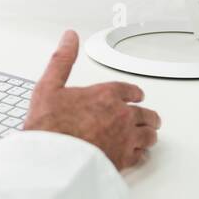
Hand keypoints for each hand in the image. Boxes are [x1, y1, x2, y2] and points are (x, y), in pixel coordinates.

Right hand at [22, 30, 159, 170]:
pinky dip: (142, 153)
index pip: (129, 90)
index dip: (135, 93)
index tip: (137, 96)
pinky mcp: (123, 160)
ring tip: (149, 135)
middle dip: (148, 115)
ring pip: (148, 135)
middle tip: (150, 117)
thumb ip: (62, 60)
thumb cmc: (49, 126)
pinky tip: (139, 154)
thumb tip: (70, 37)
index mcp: (105, 95)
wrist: (54, 161)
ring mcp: (125, 139)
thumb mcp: (49, 86)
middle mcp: (120, 116)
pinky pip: (141, 155)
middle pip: (145, 113)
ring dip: (149, 133)